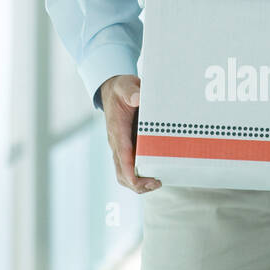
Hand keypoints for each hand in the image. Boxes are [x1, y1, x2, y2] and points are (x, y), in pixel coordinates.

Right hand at [99, 74, 161, 193]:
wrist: (113, 91)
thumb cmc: (120, 90)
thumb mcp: (125, 85)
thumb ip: (130, 91)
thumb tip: (137, 99)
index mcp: (117, 129)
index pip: (121, 154)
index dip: (129, 171)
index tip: (138, 180)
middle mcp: (117, 142)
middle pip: (121, 172)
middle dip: (136, 183)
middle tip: (155, 183)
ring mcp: (121, 147)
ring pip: (124, 174)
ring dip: (138, 184)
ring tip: (156, 183)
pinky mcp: (126, 148)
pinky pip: (130, 168)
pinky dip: (140, 177)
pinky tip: (154, 175)